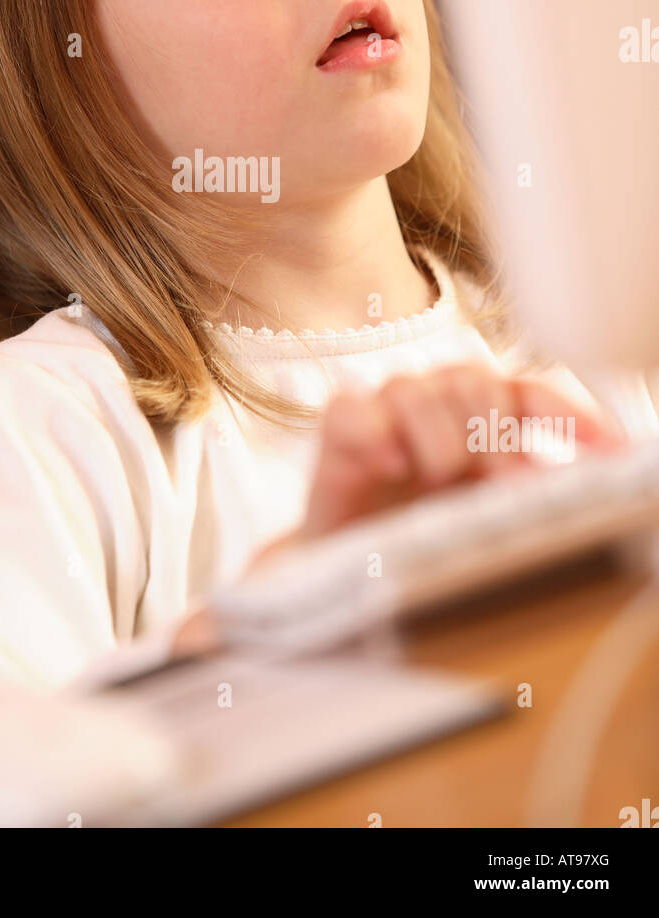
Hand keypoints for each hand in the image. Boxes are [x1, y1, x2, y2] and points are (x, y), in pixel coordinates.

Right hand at [301, 362, 627, 539]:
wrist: (354, 568)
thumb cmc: (425, 533)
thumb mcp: (484, 514)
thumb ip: (522, 493)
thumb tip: (568, 485)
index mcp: (481, 417)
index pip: (530, 394)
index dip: (569, 414)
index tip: (610, 449)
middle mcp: (436, 402)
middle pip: (474, 381)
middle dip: (494, 434)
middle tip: (500, 483)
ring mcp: (385, 411)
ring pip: (415, 389)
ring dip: (437, 439)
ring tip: (438, 479)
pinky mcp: (339, 431)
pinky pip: (352, 409)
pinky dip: (375, 433)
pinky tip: (392, 464)